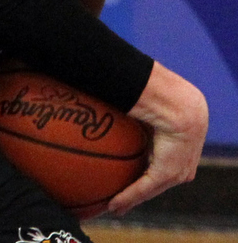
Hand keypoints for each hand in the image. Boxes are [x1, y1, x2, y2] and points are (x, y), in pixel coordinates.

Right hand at [107, 62, 206, 215]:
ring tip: (113, 206)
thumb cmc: (156, 91)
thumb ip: (135, 111)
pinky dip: (128, 196)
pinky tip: (114, 204)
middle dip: (139, 191)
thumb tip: (112, 99)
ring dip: (131, 199)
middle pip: (158, 180)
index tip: (132, 177)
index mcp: (184, 142)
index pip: (165, 162)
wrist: (173, 101)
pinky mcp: (168, 174)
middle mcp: (185, 160)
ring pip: (151, 188)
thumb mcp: (146, 104)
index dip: (148, 172)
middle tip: (120, 200)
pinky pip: (144, 188)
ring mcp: (179, 169)